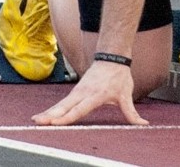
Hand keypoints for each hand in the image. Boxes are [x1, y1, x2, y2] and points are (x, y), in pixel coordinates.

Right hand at [32, 61, 147, 125]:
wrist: (112, 57)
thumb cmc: (118, 76)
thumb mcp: (126, 95)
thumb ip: (132, 112)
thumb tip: (143, 123)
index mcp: (95, 95)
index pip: (79, 109)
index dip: (67, 117)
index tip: (55, 122)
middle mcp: (83, 93)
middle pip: (65, 106)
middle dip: (51, 114)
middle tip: (39, 121)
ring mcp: (78, 91)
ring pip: (61, 104)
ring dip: (49, 112)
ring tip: (36, 120)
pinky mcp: (75, 91)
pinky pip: (63, 102)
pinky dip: (53, 109)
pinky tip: (45, 116)